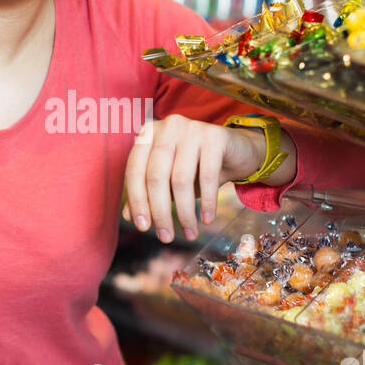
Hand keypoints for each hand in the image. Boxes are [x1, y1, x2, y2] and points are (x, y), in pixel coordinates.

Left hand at [121, 114, 289, 242]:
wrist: (236, 151)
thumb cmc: (195, 166)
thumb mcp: (169, 180)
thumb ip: (146, 193)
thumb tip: (128, 216)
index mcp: (148, 134)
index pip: (135, 171)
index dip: (137, 201)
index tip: (143, 228)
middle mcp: (167, 127)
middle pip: (156, 176)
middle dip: (160, 212)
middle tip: (166, 237)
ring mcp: (191, 128)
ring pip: (181, 179)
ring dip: (185, 212)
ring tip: (190, 233)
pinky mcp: (215, 136)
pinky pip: (208, 175)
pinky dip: (207, 202)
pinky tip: (207, 219)